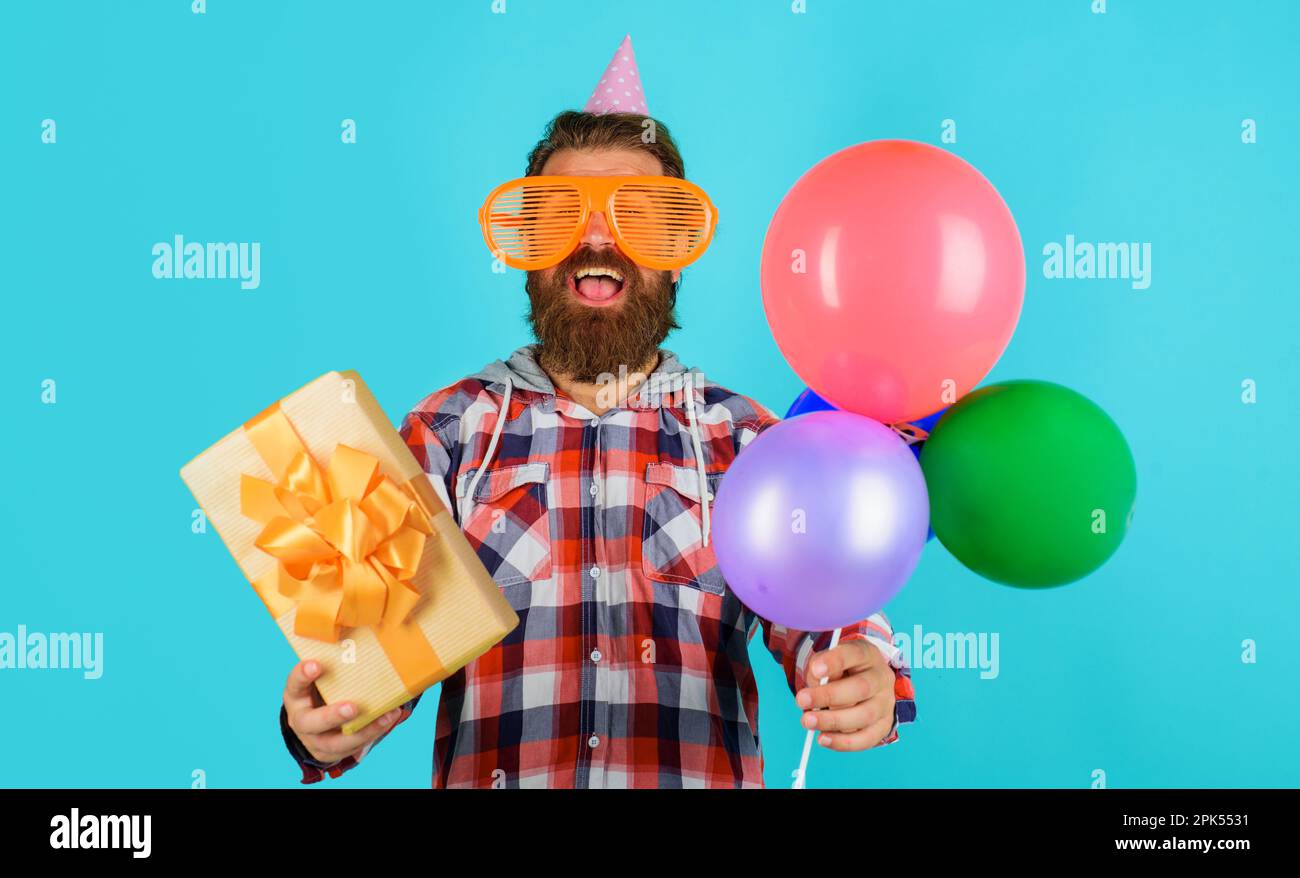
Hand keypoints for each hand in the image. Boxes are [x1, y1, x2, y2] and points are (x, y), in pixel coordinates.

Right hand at [283, 660, 401, 764]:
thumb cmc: (323, 690)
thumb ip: (333, 663)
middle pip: (310, 722)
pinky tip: (389, 719)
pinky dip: (372, 733)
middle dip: (332, 715)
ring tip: (385, 716)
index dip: (302, 675)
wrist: (315, 724)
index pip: (294, 684)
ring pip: (335, 742)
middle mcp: (300, 720)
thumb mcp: (321, 679)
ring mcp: (314, 740)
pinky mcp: (330, 752)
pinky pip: (351, 748)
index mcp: (295, 696)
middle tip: (353, 707)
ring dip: (362, 730)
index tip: (316, 664)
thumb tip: (358, 630)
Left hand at [795, 639, 895, 751]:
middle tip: (801, 700)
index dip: (834, 662)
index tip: (815, 670)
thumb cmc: (841, 671)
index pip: (854, 654)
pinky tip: (824, 739)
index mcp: (867, 655)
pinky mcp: (884, 725)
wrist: (862, 681)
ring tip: (808, 721)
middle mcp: (881, 678)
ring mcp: (886, 703)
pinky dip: (844, 742)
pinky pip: (867, 738)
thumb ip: (820, 669)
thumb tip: (816, 686)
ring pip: (865, 716)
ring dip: (833, 721)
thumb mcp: (828, 660)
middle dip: (829, 696)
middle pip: (861, 688)